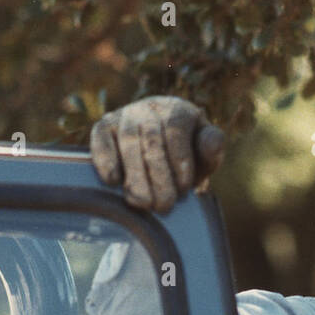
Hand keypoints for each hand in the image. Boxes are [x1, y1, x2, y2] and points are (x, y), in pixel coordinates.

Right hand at [89, 96, 225, 213]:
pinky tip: (113, 182)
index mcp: (177, 109)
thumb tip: (212, 143)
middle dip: (158, 176)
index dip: (179, 160)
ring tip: (143, 203)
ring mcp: (124, 116)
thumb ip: (212, 148)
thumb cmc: (186, 156)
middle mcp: (148, 108)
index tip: (184, 189)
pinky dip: (105, 160)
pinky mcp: (103, 128)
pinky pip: (101, 141)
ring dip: (135, 175)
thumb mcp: (204, 154)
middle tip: (163, 206)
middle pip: (152, 138)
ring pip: (128, 142)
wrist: (159, 150)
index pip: (176, 129)